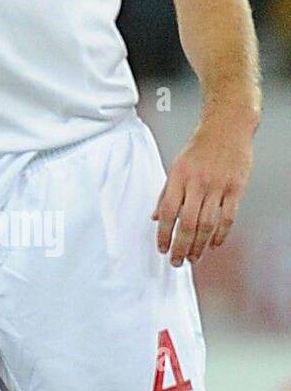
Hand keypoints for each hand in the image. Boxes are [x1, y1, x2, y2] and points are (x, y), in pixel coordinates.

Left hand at [152, 118, 253, 267]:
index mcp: (179, 176)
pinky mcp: (236, 189)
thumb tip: (154, 217)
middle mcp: (198, 183)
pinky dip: (220, 234)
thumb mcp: (176, 165)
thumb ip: (166, 192)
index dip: (163, 233)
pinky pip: (228, 217)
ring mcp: (218, 186)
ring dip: (199, 245)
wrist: (227, 128)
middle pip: (188, 223)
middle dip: (181, 246)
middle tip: (177, 261)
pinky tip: (213, 245)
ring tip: (193, 258)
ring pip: (207, 224)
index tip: (161, 248)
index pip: (168, 211)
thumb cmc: (200, 146)